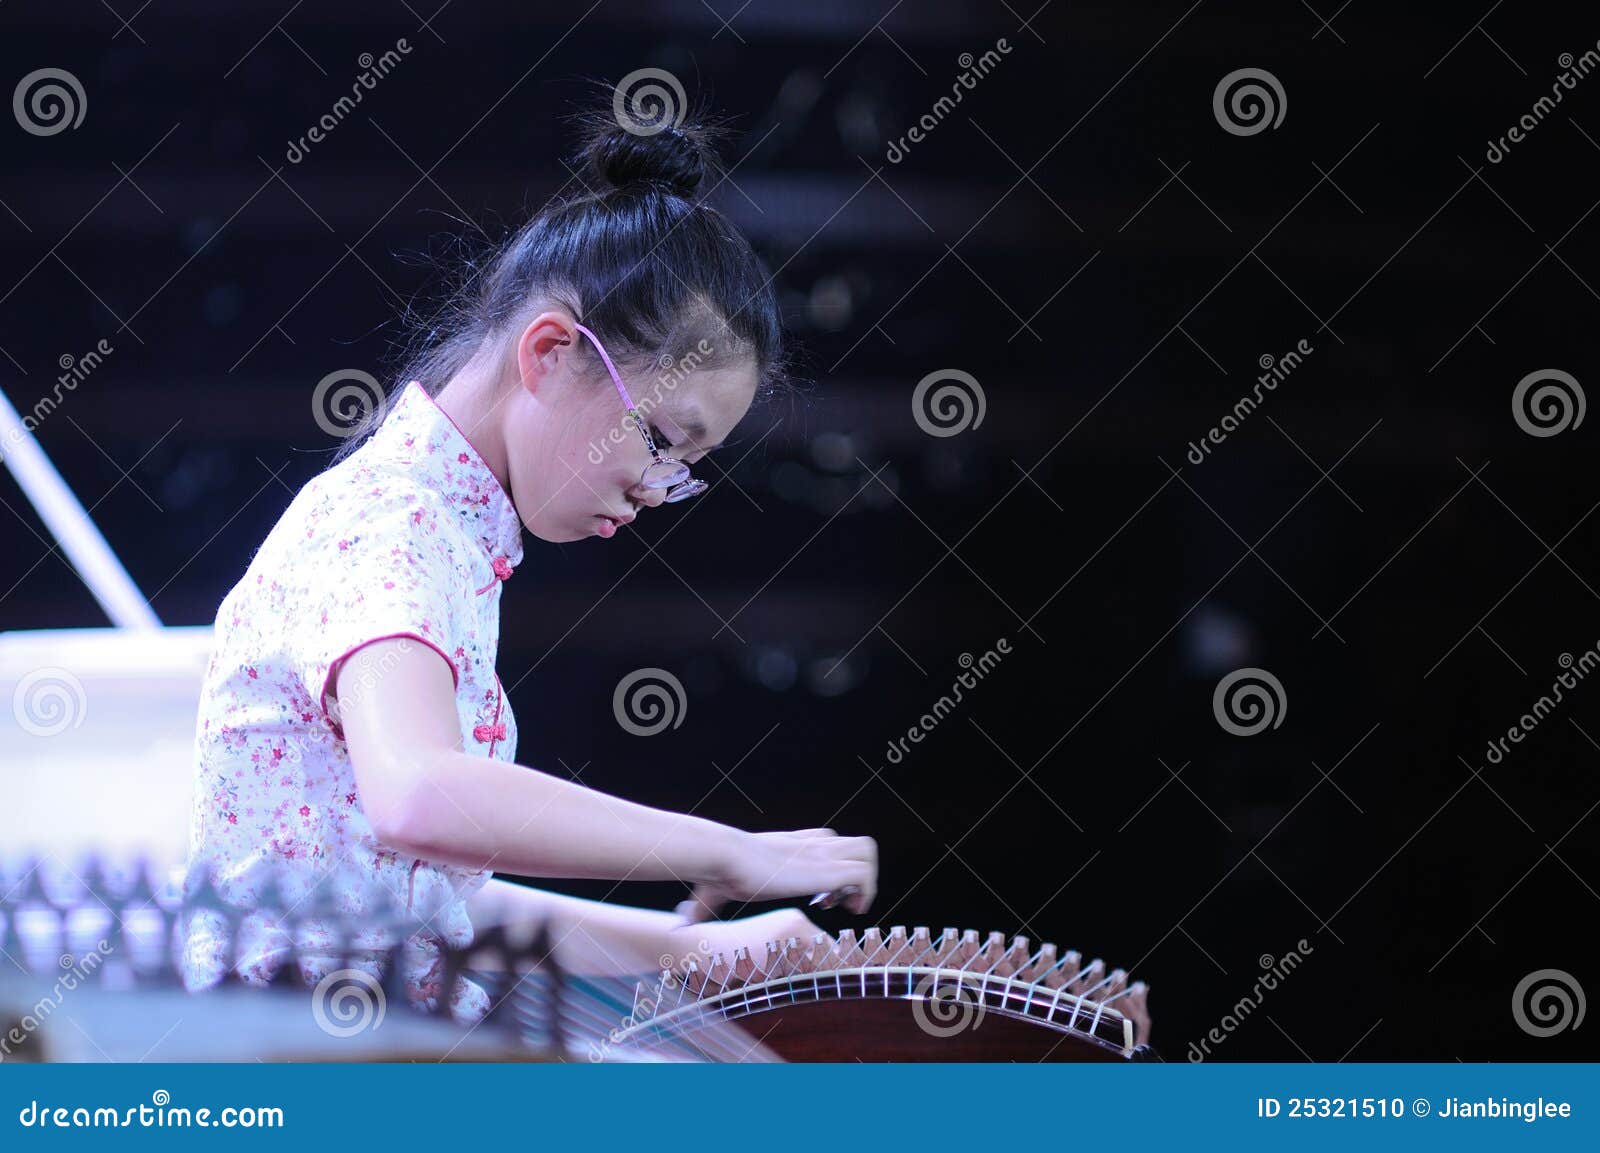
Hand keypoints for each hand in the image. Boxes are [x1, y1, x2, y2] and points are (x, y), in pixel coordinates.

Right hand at [677, 828, 875, 922]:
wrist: (724, 855)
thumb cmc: (717, 870)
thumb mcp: (715, 889)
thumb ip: (703, 907)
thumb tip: (680, 922)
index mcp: (792, 845)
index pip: (829, 841)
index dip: (830, 869)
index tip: (817, 898)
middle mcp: (812, 845)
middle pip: (855, 844)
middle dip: (854, 874)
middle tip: (833, 901)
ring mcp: (821, 854)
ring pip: (867, 851)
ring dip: (864, 880)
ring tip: (842, 904)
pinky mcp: (827, 868)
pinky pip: (865, 873)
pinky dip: (863, 891)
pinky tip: (840, 908)